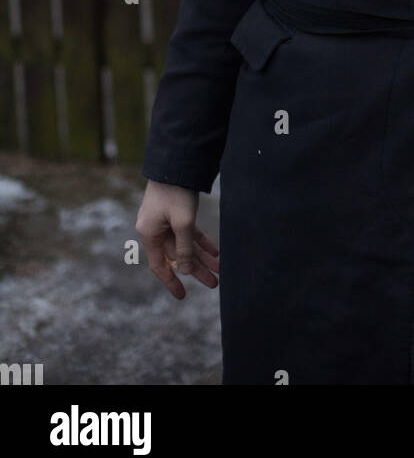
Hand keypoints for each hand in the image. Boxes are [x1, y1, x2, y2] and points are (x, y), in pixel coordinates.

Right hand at [136, 181, 219, 298]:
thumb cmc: (176, 192)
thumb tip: (185, 270)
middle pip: (177, 256)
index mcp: (149, 234)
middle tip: (214, 283)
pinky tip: (215, 252)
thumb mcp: (182, 222)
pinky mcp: (175, 212)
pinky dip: (201, 241)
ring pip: (185, 244)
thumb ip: (184, 248)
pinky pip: (189, 232)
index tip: (183, 296)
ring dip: (202, 256)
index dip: (171, 281)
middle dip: (196, 270)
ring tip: (220, 269)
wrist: (176, 162)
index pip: (160, 265)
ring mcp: (165, 220)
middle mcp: (155, 229)